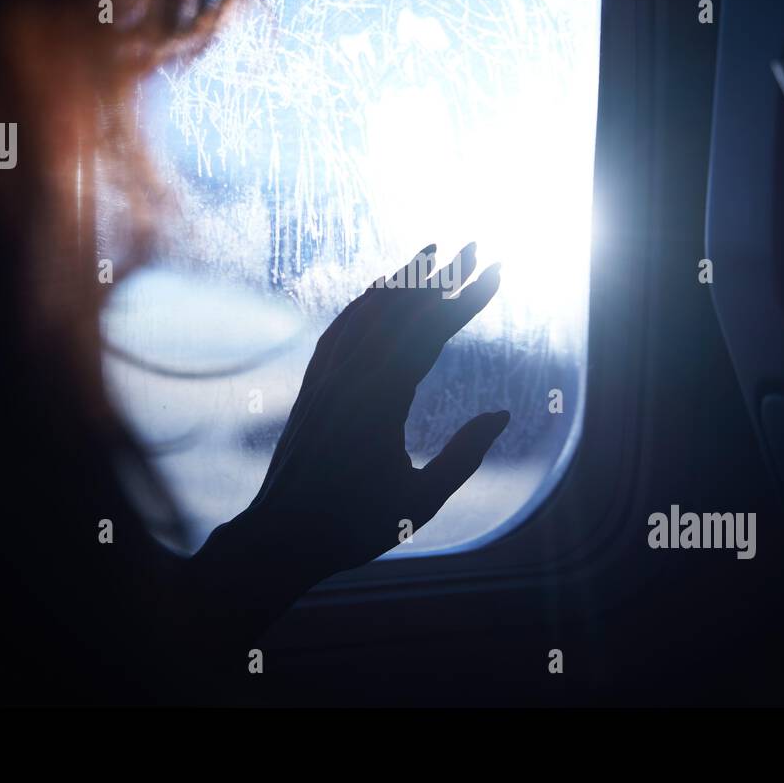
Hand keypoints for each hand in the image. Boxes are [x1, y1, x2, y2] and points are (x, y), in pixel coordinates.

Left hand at [239, 242, 508, 585]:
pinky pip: (340, 329)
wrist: (280, 536)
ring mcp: (327, 377)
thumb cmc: (354, 526)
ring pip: (369, 311)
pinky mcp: (313, 386)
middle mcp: (351, 376)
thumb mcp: (421, 501)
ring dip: (404, 278)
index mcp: (382, 400)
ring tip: (431, 252)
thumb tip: (502, 415)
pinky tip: (377, 292)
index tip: (498, 273)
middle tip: (477, 246)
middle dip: (444, 276)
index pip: (434, 332)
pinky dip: (364, 303)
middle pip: (404, 310)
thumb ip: (464, 456)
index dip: (469, 300)